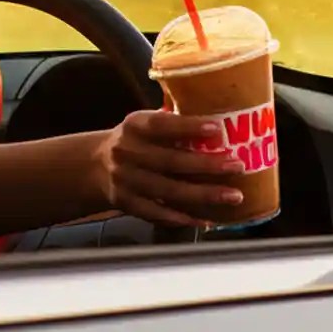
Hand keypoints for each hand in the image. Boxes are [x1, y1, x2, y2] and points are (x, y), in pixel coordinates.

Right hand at [92, 110, 244, 226]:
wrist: (95, 166)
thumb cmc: (135, 141)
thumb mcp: (144, 123)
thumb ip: (173, 121)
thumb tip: (219, 112)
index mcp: (134, 126)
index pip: (161, 124)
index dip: (188, 127)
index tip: (216, 128)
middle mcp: (127, 153)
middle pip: (170, 161)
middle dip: (207, 165)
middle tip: (237, 165)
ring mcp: (126, 181)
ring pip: (169, 191)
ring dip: (203, 195)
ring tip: (233, 196)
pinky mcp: (127, 204)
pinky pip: (159, 214)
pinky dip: (184, 218)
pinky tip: (207, 219)